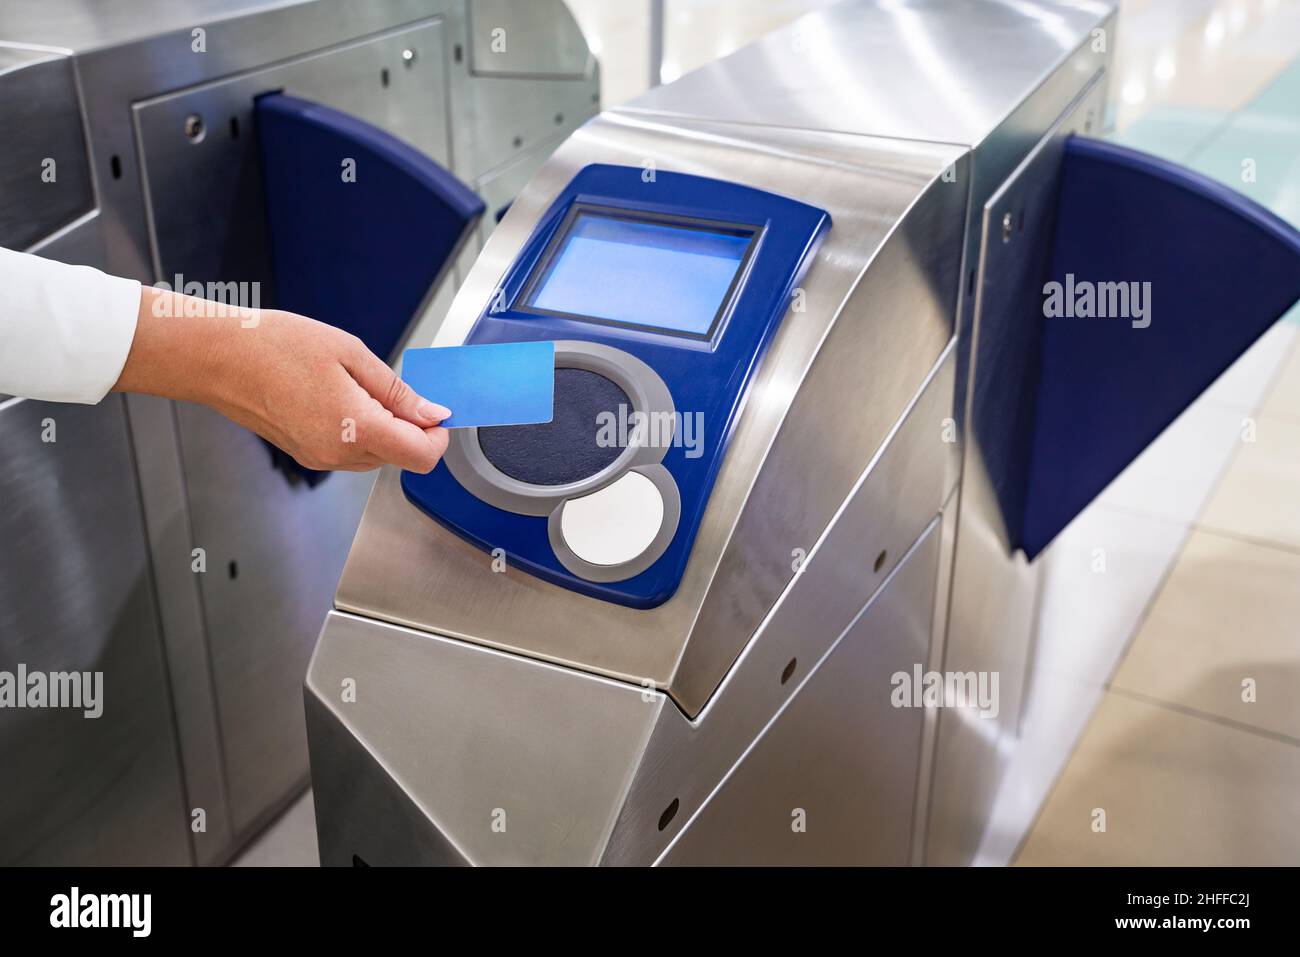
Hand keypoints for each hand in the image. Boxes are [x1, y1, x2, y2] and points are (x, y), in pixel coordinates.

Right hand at [115, 287, 449, 472]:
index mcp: (357, 430)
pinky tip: (337, 395)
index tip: (435, 410)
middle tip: (388, 385)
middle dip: (409, 427)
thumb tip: (433, 414)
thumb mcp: (351, 355)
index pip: (423, 456)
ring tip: (354, 385)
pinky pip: (350, 450)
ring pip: (377, 455)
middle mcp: (339, 455)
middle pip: (401, 457)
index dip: (438, 435)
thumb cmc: (276, 346)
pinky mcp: (307, 454)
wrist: (218, 357)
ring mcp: (320, 458)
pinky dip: (359, 429)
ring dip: (383, 427)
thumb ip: (398, 392)